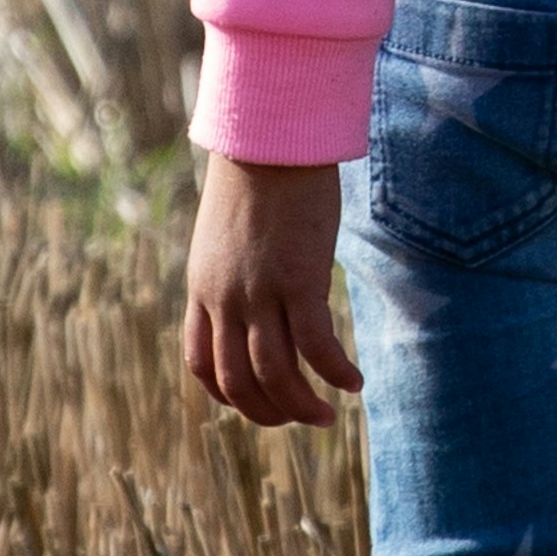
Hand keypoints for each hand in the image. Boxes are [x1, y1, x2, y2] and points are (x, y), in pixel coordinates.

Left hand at [184, 156, 363, 427]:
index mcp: (203, 288)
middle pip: (238, 381)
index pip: (202, 364)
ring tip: (327, 416)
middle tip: (300, 419)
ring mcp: (260, 292)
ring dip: (302, 406)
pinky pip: (317, 346)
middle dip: (269, 412)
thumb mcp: (228, 230)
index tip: (260, 404)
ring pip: (276, 374)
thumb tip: (254, 284)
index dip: (229, 396)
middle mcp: (225, 298)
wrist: (272, 136)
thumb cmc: (258, 174)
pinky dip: (335, 372)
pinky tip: (354, 381)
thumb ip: (232, 267)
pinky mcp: (299, 280)